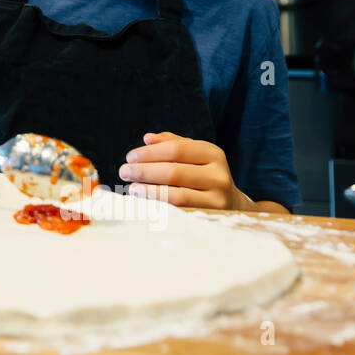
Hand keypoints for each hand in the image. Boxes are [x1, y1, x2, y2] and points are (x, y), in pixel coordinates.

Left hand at [117, 131, 251, 210]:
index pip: (176, 149)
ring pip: (177, 195)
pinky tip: (145, 202)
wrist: (230, 203)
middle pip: (174, 171)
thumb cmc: (202, 174)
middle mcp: (218, 174)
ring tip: (131, 188)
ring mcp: (218, 198)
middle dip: (144, 171)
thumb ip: (171, 143)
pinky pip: (181, 212)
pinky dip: (160, 206)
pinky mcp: (212, 216)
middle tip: (124, 171)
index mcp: (212, 153)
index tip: (129, 157)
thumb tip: (147, 138)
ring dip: (150, 191)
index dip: (150, 152)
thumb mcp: (192, 155)